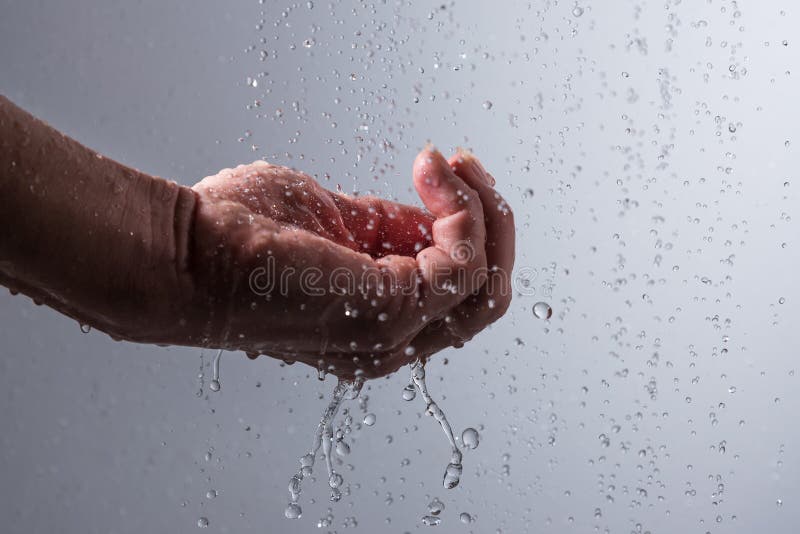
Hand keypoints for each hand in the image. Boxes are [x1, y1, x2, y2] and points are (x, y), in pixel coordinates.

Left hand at [183, 148, 513, 378]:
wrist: (184, 252)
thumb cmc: (239, 234)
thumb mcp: (334, 218)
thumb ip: (386, 226)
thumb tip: (432, 210)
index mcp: (377, 319)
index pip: (456, 288)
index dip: (467, 223)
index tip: (447, 168)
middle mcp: (393, 337)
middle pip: (488, 297)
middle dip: (494, 222)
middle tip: (468, 167)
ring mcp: (394, 332)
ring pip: (488, 286)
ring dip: (484, 211)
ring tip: (450, 164)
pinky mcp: (391, 310)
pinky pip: (465, 265)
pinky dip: (463, 211)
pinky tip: (432, 173)